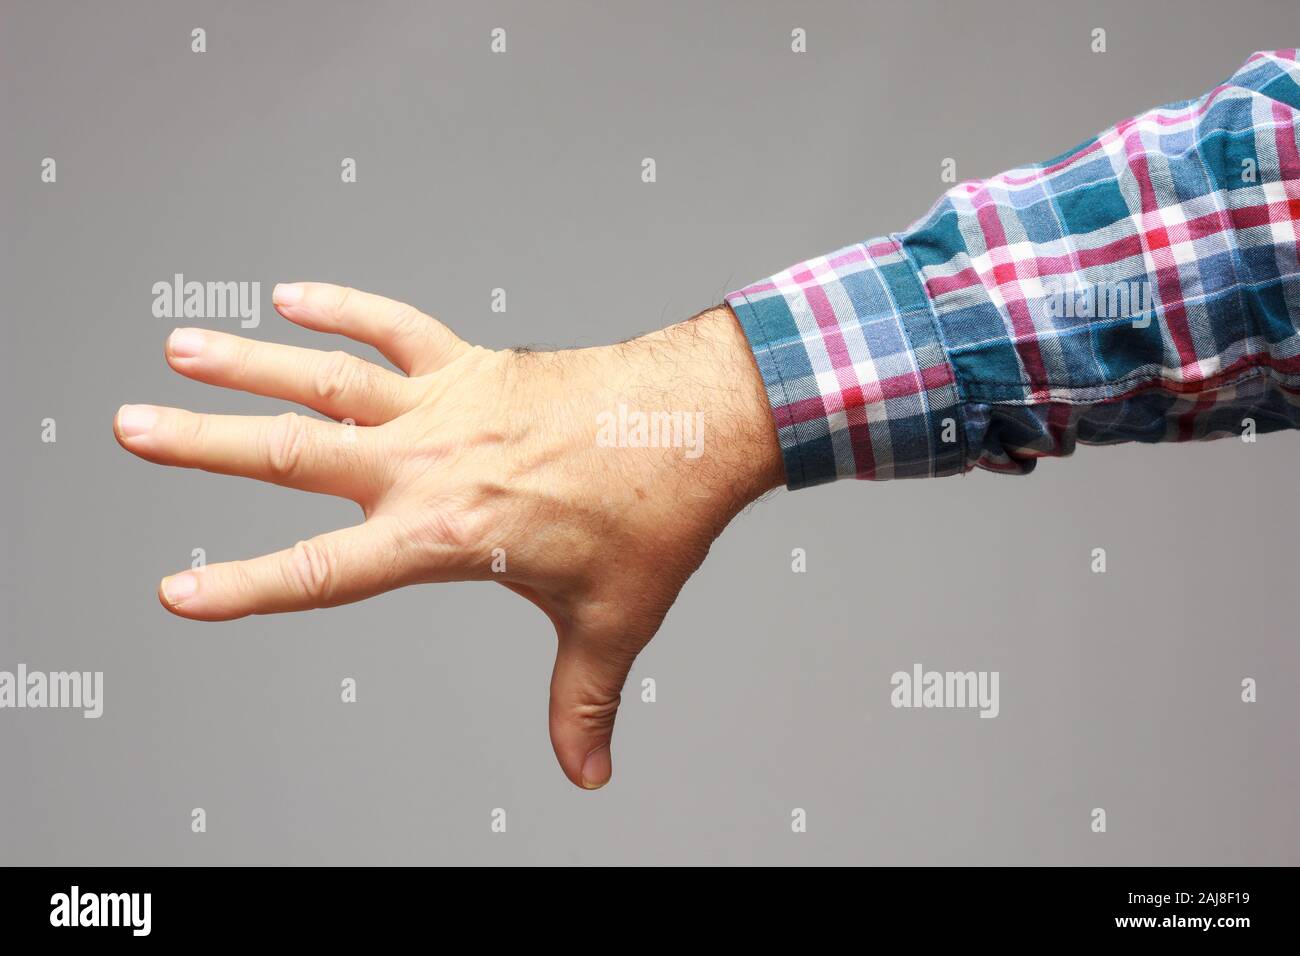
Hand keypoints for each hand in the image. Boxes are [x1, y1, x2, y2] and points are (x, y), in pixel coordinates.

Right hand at [115, 283, 783, 788]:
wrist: (700, 421)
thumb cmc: (655, 518)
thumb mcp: (610, 621)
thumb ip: (582, 701)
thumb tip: (588, 773)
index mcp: (446, 535)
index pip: (322, 575)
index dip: (242, 589)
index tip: (174, 593)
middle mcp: (429, 464)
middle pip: (293, 455)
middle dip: (204, 445)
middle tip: (130, 427)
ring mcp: (448, 404)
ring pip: (325, 379)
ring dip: (249, 364)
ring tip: (180, 347)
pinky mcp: (475, 363)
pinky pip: (394, 326)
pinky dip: (343, 307)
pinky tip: (291, 297)